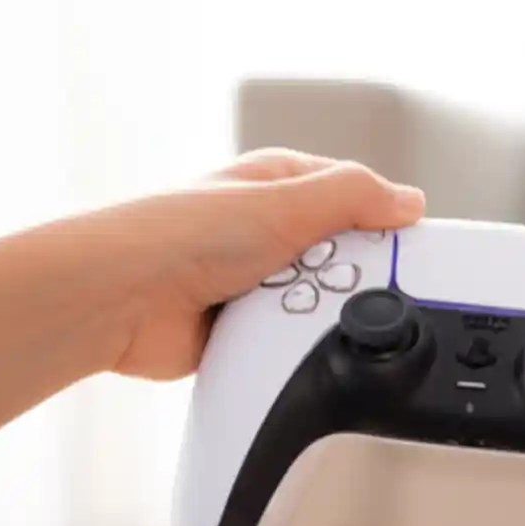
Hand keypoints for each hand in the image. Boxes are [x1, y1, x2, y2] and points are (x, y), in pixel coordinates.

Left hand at [104, 148, 424, 378]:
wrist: (116, 300)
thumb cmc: (174, 233)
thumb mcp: (284, 200)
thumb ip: (354, 196)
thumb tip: (408, 200)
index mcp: (281, 184)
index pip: (357, 199)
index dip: (386, 224)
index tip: (407, 249)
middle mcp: (269, 229)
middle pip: (347, 257)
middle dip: (351, 276)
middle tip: (346, 282)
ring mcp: (257, 280)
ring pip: (323, 302)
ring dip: (318, 311)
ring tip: (301, 308)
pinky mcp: (247, 328)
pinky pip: (294, 339)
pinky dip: (293, 341)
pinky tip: (284, 337)